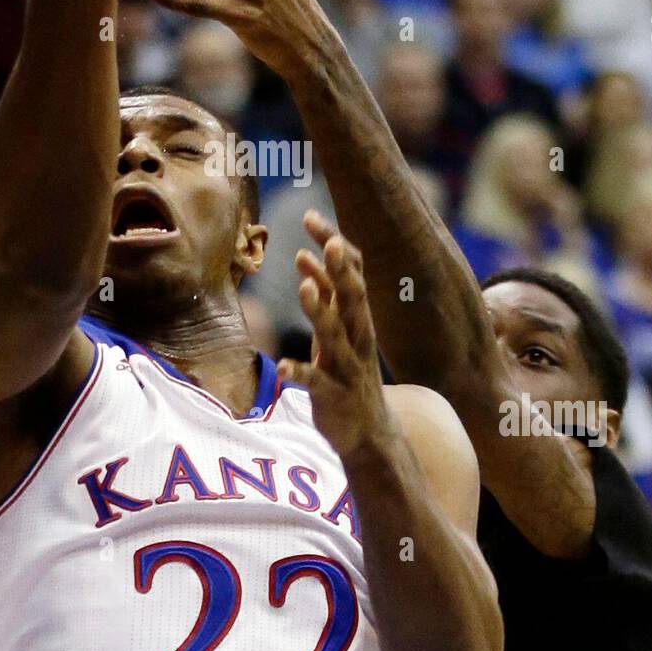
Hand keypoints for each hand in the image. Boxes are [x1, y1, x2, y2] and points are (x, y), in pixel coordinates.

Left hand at [277, 211, 392, 461]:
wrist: (369, 434)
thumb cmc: (347, 373)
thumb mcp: (337, 331)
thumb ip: (325, 296)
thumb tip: (305, 257)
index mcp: (358, 319)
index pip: (351, 274)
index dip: (334, 246)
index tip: (311, 217)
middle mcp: (358, 339)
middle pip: (353, 299)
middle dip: (341, 271)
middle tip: (330, 244)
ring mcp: (348, 368)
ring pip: (336, 336)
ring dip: (321, 311)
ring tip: (304, 288)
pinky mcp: (334, 397)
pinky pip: (316, 382)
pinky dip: (300, 373)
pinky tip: (282, 367)